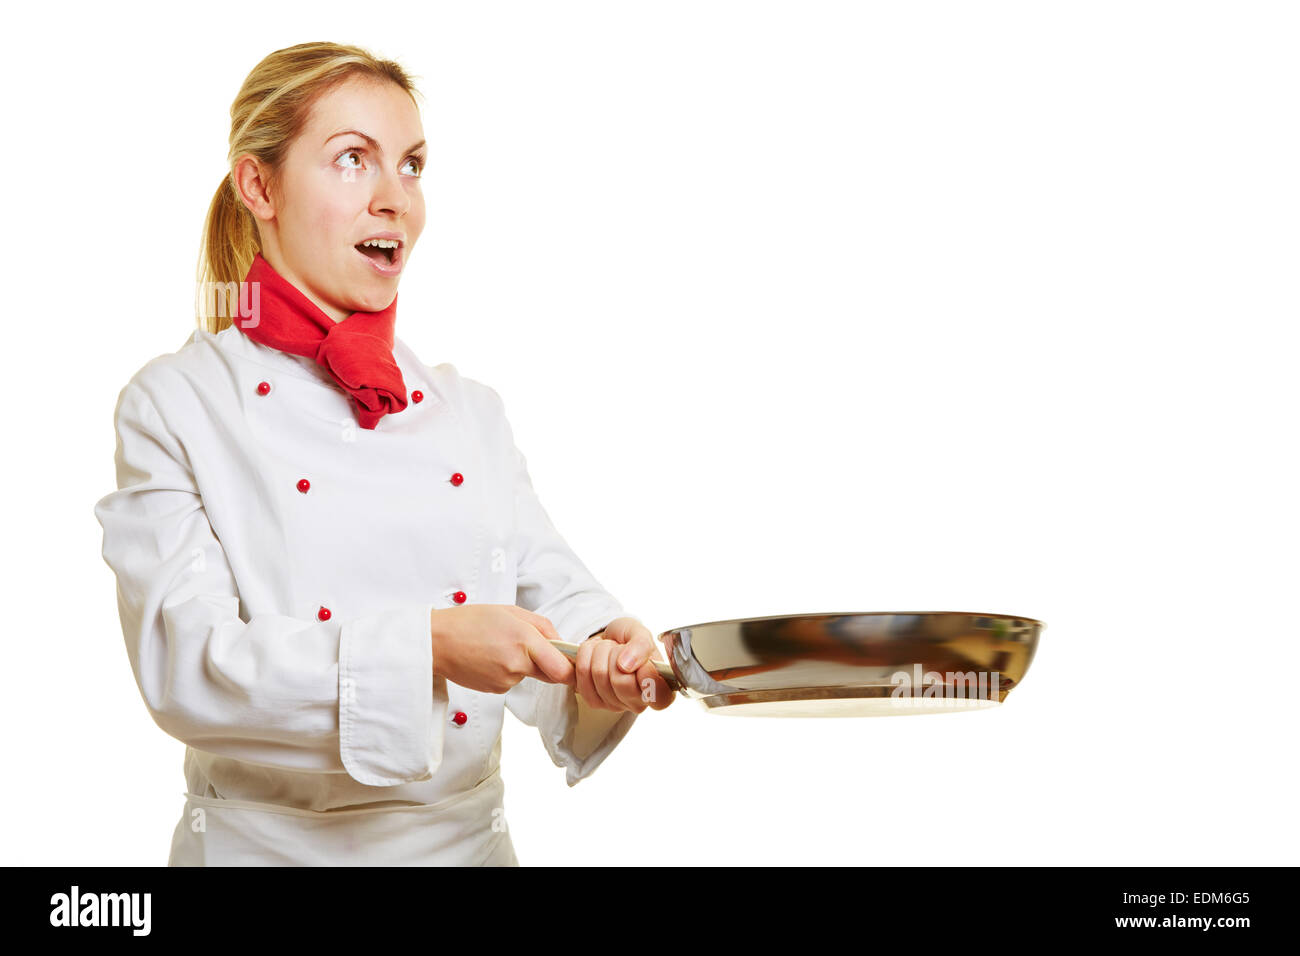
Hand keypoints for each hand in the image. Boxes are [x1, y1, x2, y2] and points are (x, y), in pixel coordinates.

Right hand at [430, 605, 573, 693]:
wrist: (436, 642)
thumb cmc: (470, 621)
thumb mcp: (510, 611)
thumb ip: (542, 626)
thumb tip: (561, 643)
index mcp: (523, 641)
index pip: (561, 670)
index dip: (570, 668)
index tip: (571, 662)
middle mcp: (516, 665)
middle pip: (549, 674)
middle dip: (548, 663)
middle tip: (531, 647)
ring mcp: (505, 681)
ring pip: (528, 676)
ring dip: (523, 664)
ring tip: (498, 646)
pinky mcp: (495, 691)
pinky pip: (512, 681)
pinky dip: (507, 671)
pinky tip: (489, 657)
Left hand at [575, 617, 675, 712]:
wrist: (607, 639)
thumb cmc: (629, 640)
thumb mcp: (640, 633)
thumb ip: (641, 645)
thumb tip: (627, 664)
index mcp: (661, 688)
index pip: (660, 697)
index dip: (649, 678)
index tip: (644, 663)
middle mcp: (639, 702)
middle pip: (622, 682)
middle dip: (617, 654)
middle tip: (621, 649)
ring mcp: (616, 705)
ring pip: (600, 675)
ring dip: (600, 652)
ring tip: (608, 651)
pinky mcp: (594, 701)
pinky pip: (582, 677)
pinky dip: (585, 658)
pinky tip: (595, 658)